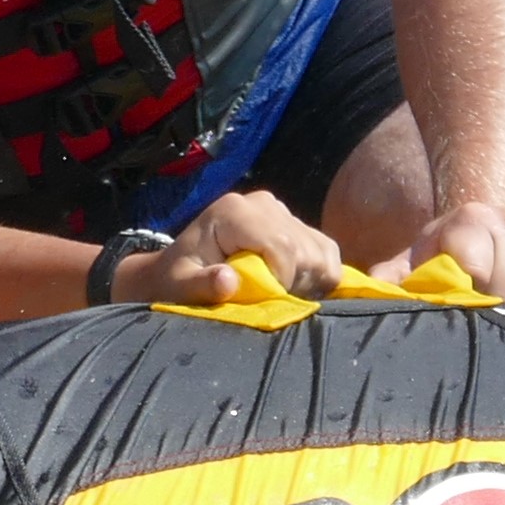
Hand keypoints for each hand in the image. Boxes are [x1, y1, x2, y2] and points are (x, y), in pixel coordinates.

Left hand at [115, 189, 344, 306]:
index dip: (283, 280)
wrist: (180, 268)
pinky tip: (292, 287)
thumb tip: (228, 281)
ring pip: (322, 253)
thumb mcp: (181, 287)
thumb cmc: (177, 280)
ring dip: (308, 282)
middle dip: (296, 284)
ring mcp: (281, 211)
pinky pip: (327, 252)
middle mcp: (262, 203)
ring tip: (276, 293)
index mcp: (234, 212)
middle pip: (306, 250)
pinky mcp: (295, 223)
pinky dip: (318, 276)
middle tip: (267, 300)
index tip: (265, 301)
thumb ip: (203, 285)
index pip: (283, 245)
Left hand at [377, 200, 504, 305]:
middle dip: (495, 307)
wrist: (489, 223)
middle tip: (484, 315)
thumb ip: (393, 277)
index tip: (463, 305)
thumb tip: (373, 291)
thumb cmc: (447, 252)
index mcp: (468, 220)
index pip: (475, 266)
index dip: (469, 294)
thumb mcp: (416, 259)